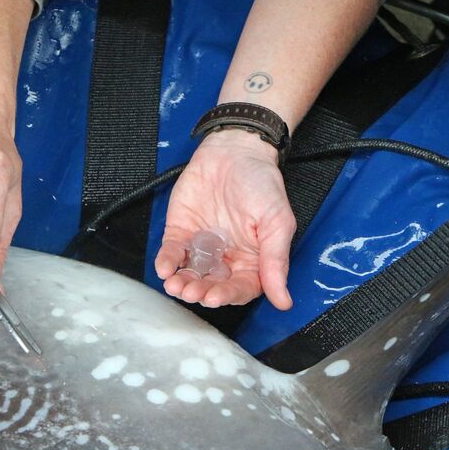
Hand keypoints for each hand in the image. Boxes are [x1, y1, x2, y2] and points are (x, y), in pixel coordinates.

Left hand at [155, 130, 295, 308]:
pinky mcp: (180, 231)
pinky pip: (172, 252)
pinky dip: (167, 262)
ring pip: (190, 273)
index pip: (240, 288)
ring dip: (182, 283)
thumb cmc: (261, 182)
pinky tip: (165, 268)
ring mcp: (202, 245)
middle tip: (193, 292)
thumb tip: (283, 300)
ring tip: (177, 285)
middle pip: (212, 285)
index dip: (227, 295)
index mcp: (252, 259)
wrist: (234, 149)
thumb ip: (276, 261)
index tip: (216, 297)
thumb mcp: (277, 221)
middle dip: (201, 292)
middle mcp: (226, 257)